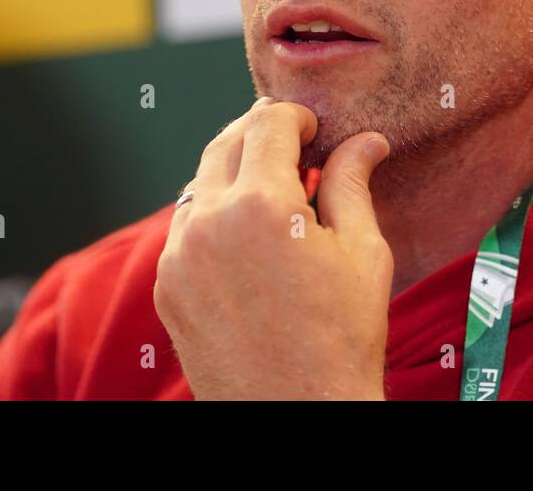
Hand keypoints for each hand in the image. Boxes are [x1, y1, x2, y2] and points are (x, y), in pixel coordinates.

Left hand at [154, 97, 392, 399]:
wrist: (296, 416)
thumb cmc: (341, 341)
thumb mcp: (362, 253)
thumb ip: (353, 185)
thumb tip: (366, 140)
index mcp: (262, 204)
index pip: (268, 124)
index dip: (296, 116)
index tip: (315, 128)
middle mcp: (209, 221)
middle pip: (225, 143)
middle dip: (261, 134)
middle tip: (296, 146)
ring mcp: (179, 256)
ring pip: (200, 183)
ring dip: (234, 173)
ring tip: (275, 194)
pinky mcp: (167, 287)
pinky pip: (185, 228)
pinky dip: (213, 215)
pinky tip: (248, 235)